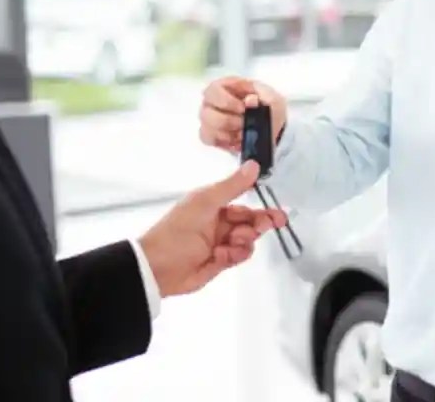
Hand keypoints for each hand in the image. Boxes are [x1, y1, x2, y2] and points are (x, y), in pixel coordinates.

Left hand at [138, 161, 287, 296]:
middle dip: (259, 225)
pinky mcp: (218, 263)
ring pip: (246, 242)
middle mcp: (217, 224)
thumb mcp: (205, 203)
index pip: (244, 205)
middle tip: (266, 226)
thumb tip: (254, 165)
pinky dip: (232, 256)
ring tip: (230, 244)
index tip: (279, 215)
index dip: (262, 209)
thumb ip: (232, 186)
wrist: (156, 269)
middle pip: (249, 224)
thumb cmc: (176, 232)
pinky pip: (237, 257)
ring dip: (243, 242)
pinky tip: (221, 255)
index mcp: (212, 206)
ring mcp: (218, 244)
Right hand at [199, 76, 287, 153]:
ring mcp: (210, 119)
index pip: (213, 90)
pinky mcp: (211, 135)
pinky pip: (209, 140)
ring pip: (207, 128)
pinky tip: (237, 140)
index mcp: (224, 86)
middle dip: (227, 121)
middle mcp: (212, 102)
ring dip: (227, 134)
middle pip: (206, 113)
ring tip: (243, 133)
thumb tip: (250, 99)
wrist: (272, 123)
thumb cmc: (268, 106)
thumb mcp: (273, 99)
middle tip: (243, 124)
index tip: (242, 109)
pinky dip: (225, 142)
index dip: (226, 101)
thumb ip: (264, 97)